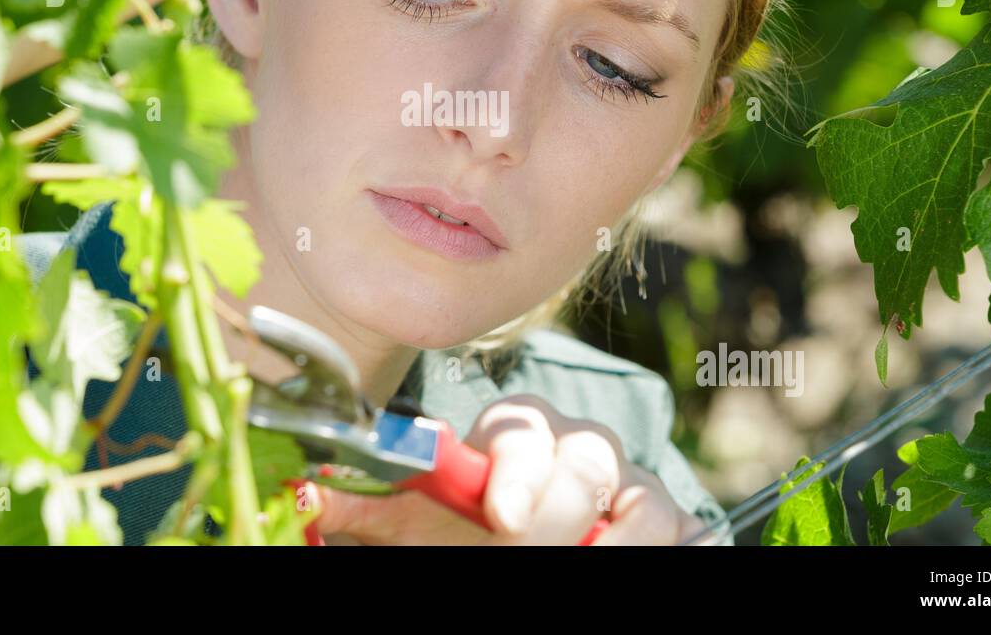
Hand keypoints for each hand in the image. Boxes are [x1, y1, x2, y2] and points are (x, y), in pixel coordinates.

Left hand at [301, 394, 710, 544]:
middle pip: (586, 459)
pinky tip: (650, 559)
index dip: (514, 466)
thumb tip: (301, 494)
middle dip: (557, 513)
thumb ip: (370, 507)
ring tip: (586, 562)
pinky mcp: (670, 526)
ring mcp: (631, 490)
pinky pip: (689, 531)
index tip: (498, 512)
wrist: (521, 542)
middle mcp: (578, 452)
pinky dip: (675, 547)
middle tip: (523, 549)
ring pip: (646, 499)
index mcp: (514, 438)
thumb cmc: (466, 534)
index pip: (520, 428)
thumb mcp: (414, 525)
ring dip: (618, 541)